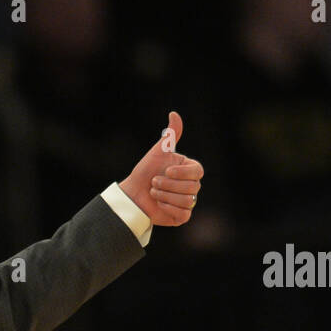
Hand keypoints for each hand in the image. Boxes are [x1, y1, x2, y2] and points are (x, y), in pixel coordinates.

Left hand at [119, 111, 203, 226]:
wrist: (132, 194)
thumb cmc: (145, 171)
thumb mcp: (157, 151)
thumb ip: (170, 135)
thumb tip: (174, 113)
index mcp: (190, 169)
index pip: (198, 171)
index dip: (182, 173)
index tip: (166, 170)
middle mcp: (192, 186)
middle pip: (192, 187)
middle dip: (168, 184)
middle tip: (154, 182)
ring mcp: (188, 201)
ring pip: (186, 200)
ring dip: (165, 196)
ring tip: (154, 192)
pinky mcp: (181, 216)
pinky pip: (183, 214)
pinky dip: (167, 208)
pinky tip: (158, 204)